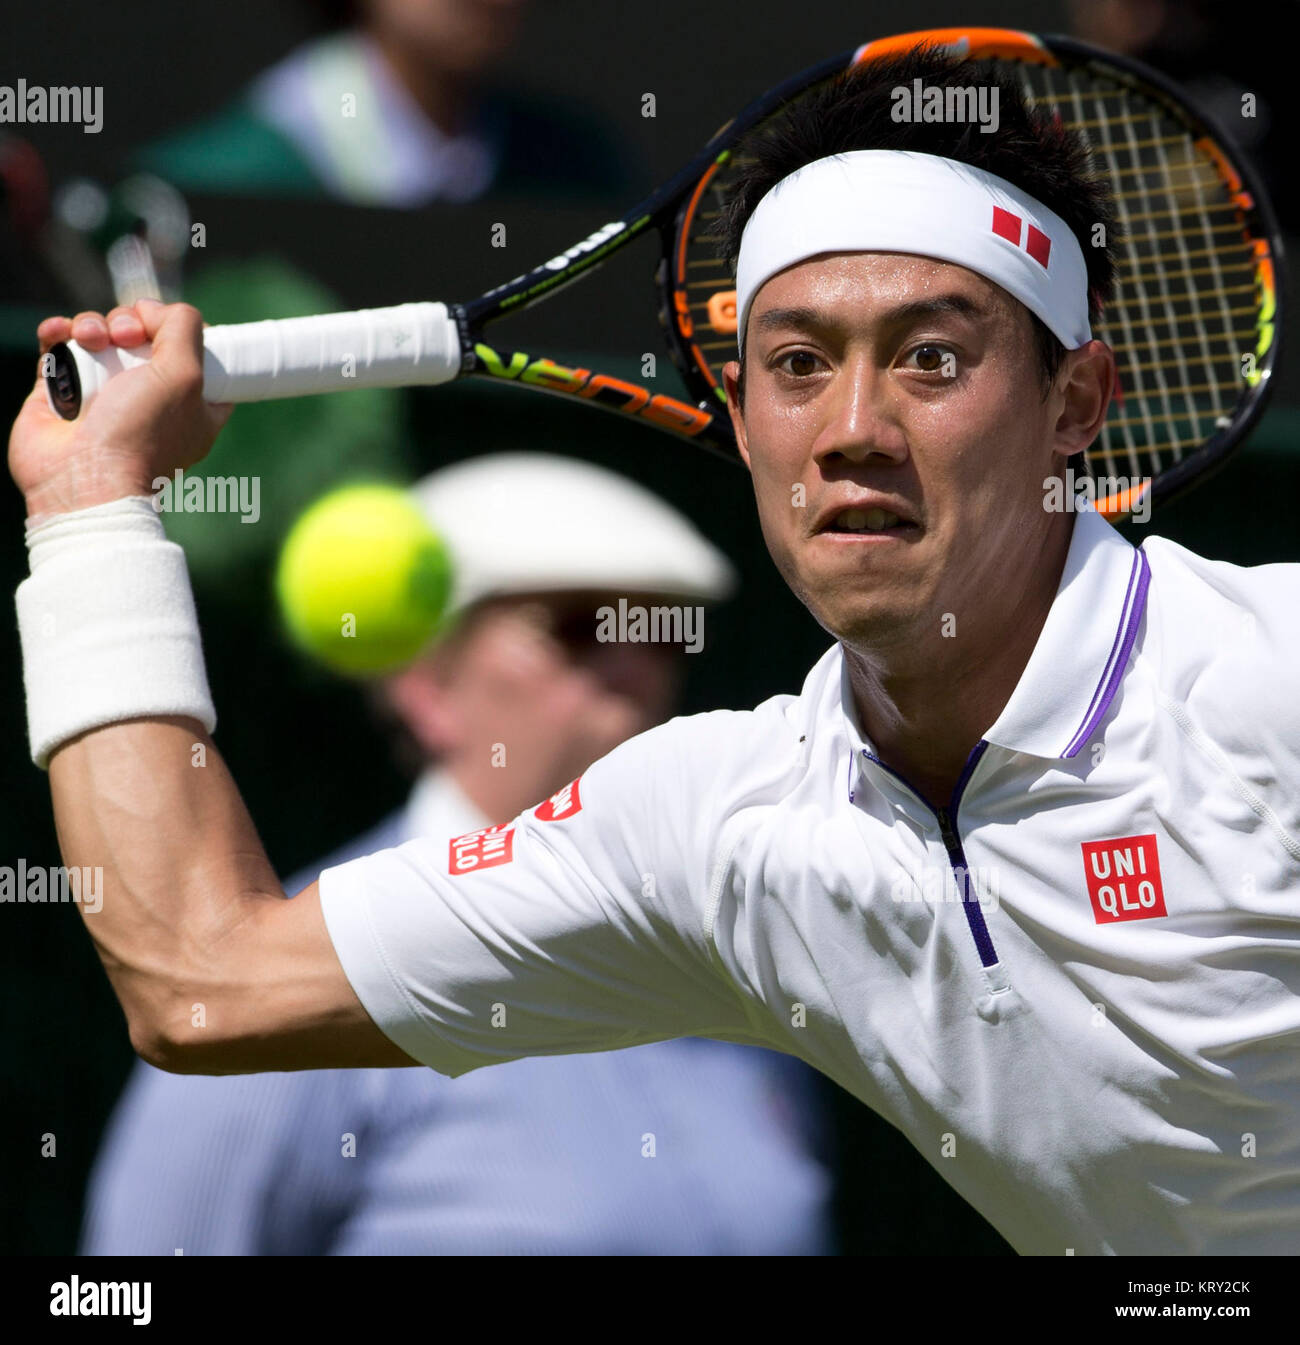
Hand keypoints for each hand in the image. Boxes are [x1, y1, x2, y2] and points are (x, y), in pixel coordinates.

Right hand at [8, 300, 232, 519]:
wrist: (82, 479)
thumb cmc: (141, 434)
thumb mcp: (186, 376)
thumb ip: (184, 329)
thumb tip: (155, 309)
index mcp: (193, 404)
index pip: (198, 355)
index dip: (183, 330)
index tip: (172, 326)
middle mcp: (150, 398)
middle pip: (144, 336)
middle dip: (132, 321)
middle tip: (127, 336)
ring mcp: (104, 394)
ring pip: (100, 336)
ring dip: (93, 324)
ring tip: (89, 338)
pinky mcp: (63, 391)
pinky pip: (60, 346)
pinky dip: (58, 332)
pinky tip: (59, 333)